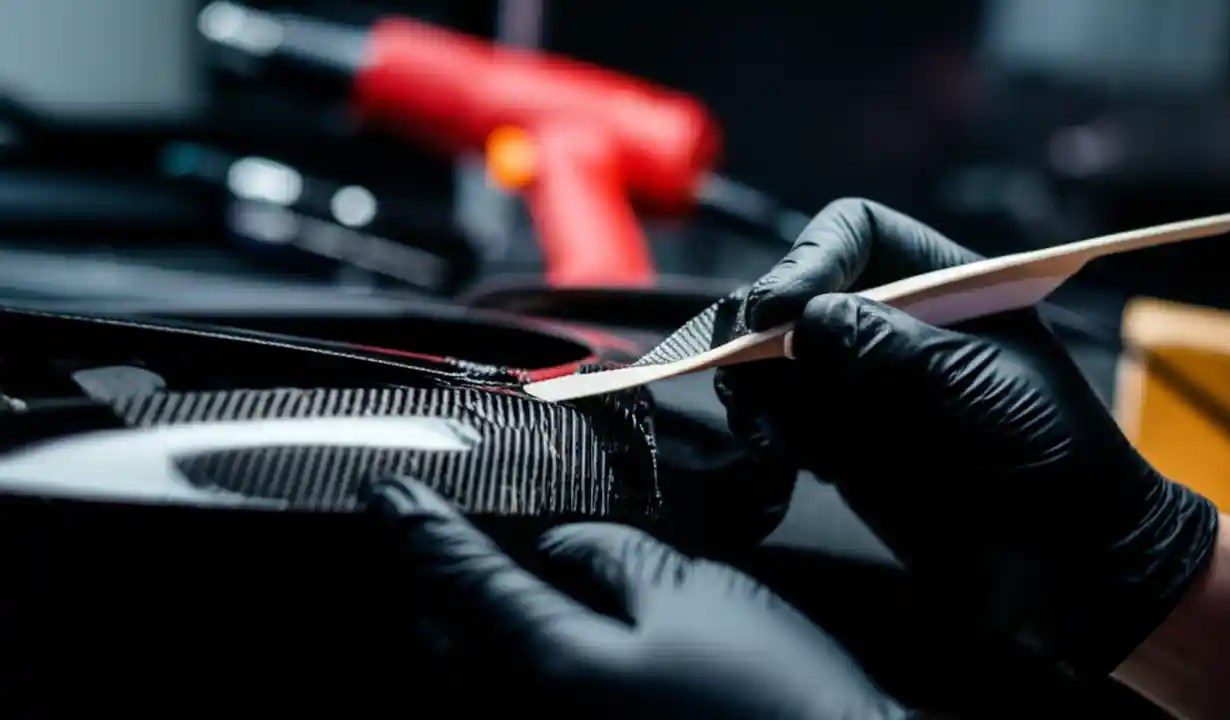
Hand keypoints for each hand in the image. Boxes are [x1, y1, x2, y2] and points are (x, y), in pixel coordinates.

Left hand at [366, 475, 911, 718]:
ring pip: (455, 685)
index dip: (417, 525)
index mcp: (551, 662)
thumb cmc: (771, 694)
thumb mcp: (692, 593)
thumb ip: (608, 556)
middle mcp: (530, 717)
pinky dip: (485, 665)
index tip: (387, 490)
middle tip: (414, 529)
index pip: (457, 578)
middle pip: (431, 641)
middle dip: (415, 578)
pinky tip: (511, 639)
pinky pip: (498, 707)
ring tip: (454, 578)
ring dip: (443, 624)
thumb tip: (560, 546)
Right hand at [715, 198, 1218, 675]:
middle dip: (765, 323)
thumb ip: (891, 348)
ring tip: (764, 423)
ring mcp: (860, 380)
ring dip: (755, 380)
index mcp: (942, 281)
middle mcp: (892, 319)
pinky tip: (781, 452)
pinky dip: (765, 426)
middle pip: (799, 289)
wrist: (1067, 555)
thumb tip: (804, 319)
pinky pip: (777, 414)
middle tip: (742, 362)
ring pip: (773, 354)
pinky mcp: (839, 438)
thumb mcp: (978, 385)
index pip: (856, 234)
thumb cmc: (1051, 450)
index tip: (779, 310)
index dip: (812, 260)